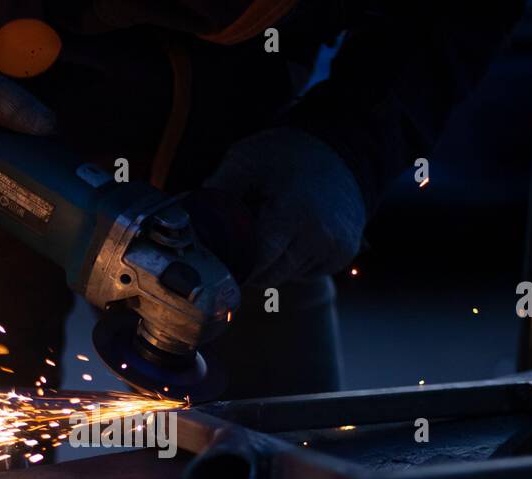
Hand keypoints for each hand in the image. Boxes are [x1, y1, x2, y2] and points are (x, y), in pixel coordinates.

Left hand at [203, 128, 365, 287]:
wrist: (343, 149)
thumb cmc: (289, 153)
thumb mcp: (246, 160)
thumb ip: (218, 191)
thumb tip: (188, 217)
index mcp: (293, 214)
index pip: (255, 261)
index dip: (233, 262)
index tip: (219, 256)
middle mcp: (318, 237)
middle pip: (268, 275)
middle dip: (249, 264)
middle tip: (240, 241)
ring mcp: (334, 249)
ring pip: (285, 276)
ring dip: (270, 262)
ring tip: (270, 228)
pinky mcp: (343, 255)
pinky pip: (304, 271)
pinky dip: (291, 260)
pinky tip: (292, 233)